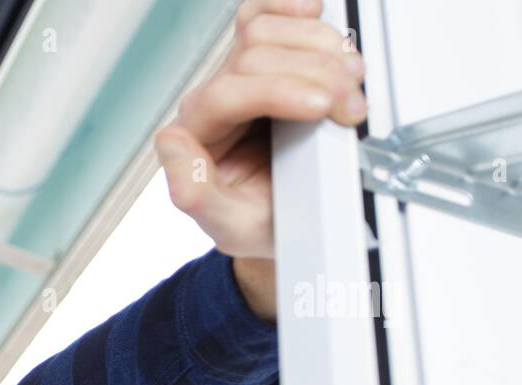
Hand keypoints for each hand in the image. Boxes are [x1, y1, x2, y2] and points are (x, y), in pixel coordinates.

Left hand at [154, 0, 367, 315]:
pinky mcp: (265, 62)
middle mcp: (214, 101)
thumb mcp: (231, 227)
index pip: (227, 94)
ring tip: (350, 82)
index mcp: (196, 137)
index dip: (279, 91)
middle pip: (254, 55)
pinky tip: (315, 15)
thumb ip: (194, 193)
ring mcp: (238, 77)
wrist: (292, 221)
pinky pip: (264, 14)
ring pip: (266, 30)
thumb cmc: (262, 222)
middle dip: (314, 75)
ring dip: (320, 47)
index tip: (322, 108)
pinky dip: (292, 7)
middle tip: (350, 108)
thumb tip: (171, 143)